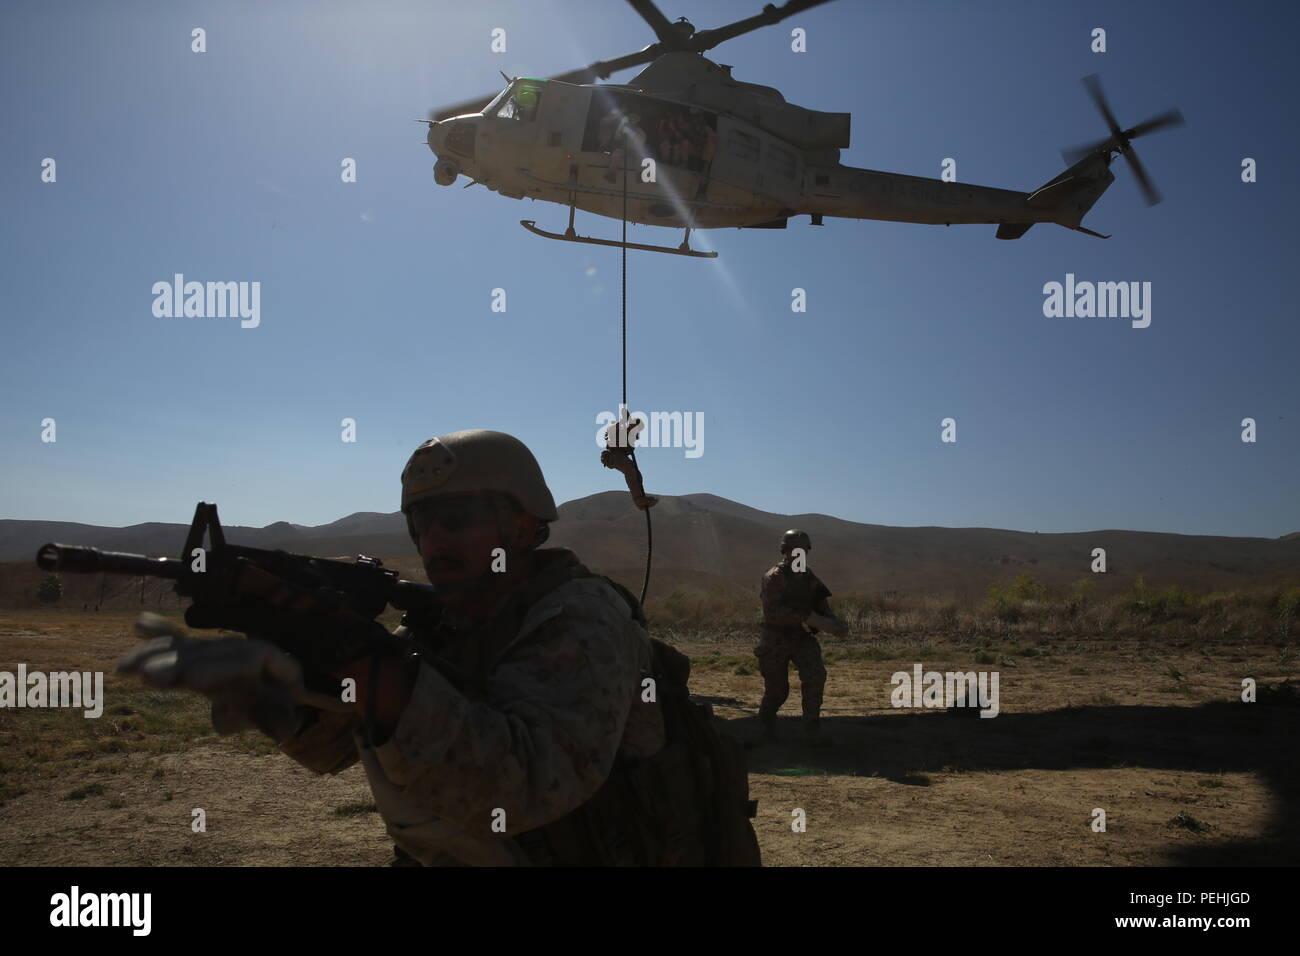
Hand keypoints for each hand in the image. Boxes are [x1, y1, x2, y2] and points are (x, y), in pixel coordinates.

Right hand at [119, 613, 339, 741]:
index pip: (245, 660)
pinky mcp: (203, 656)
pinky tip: (138, 624)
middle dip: (179, 664)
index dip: (220, 668)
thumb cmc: (280, 707)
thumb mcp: (282, 717)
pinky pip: (180, 643)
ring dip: (157, 655)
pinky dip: (160, 635)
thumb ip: (276, 721)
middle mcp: (243, 650)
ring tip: (126, 668)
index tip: (192, 678)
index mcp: (270, 662)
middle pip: (209, 653)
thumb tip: (281, 733)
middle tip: (148, 675)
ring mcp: (222, 651)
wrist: (281, 690)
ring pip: (188, 649)